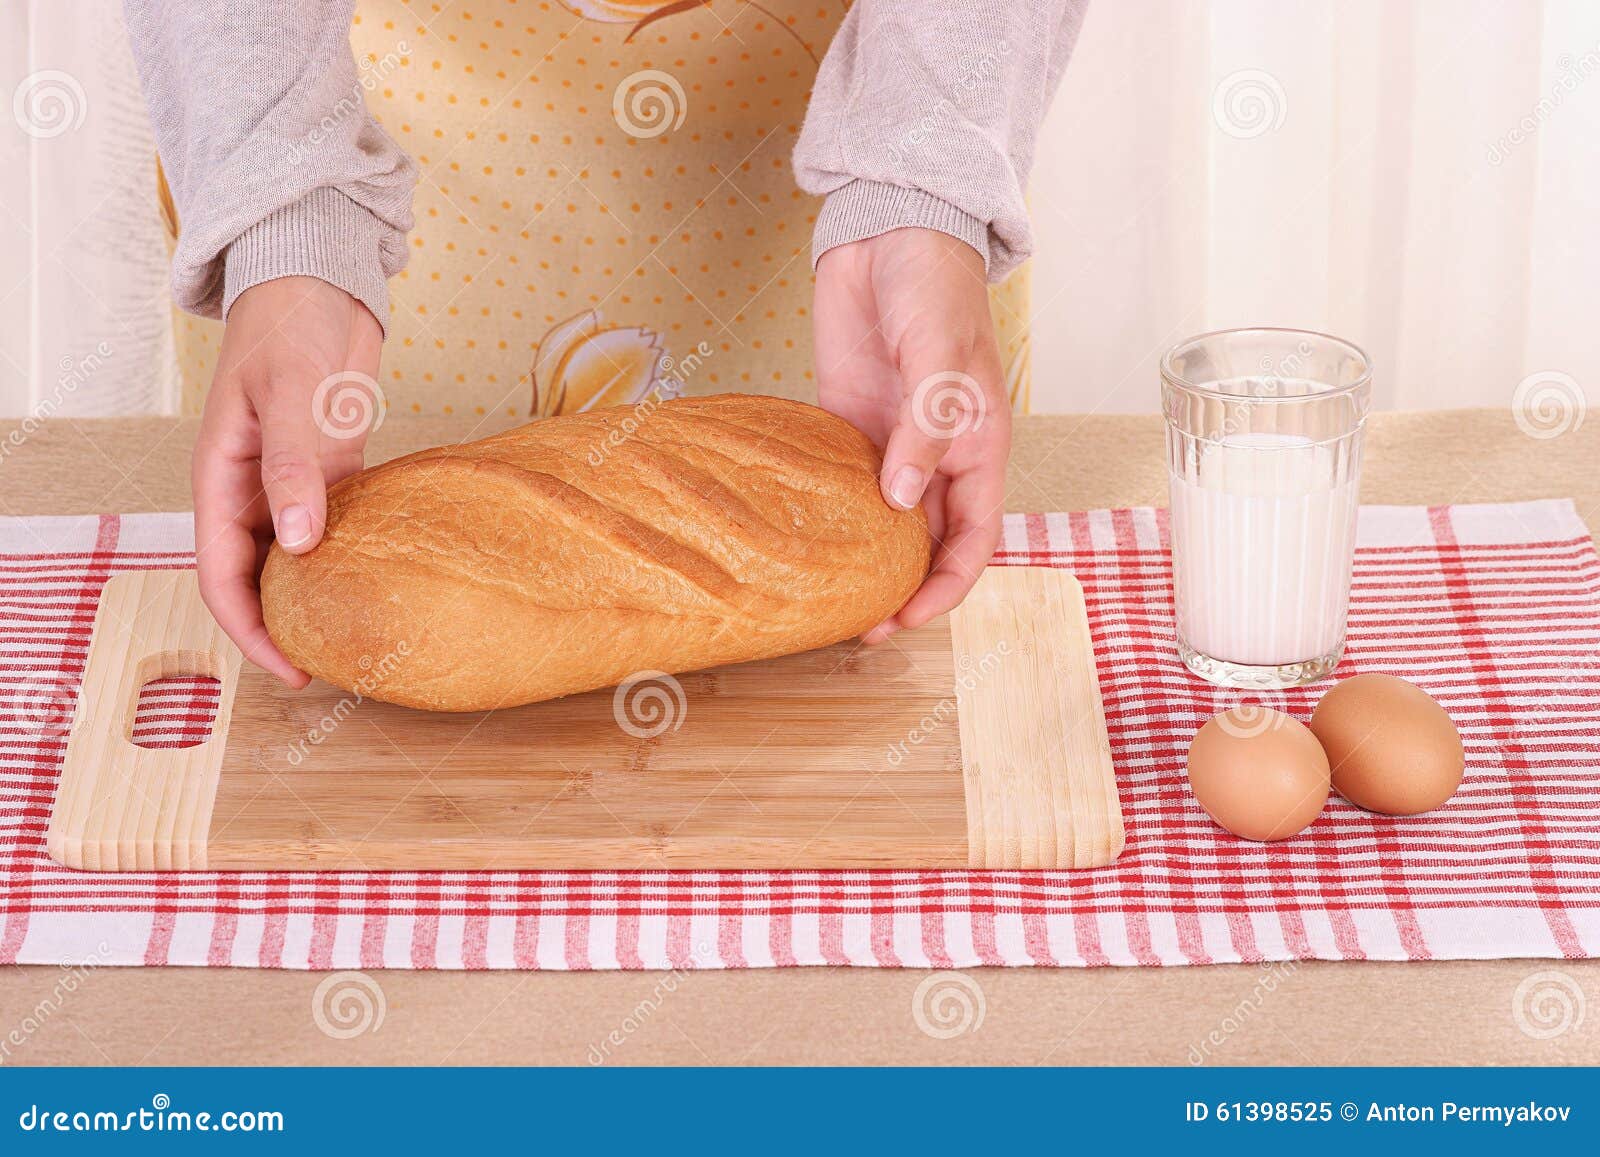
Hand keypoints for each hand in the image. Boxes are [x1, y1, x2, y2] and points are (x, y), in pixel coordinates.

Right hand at [193, 277, 382, 684]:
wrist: (317, 280)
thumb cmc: (287, 325)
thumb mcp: (286, 395)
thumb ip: (292, 467)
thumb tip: (299, 543)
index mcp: (219, 480)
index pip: (222, 576)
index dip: (250, 630)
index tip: (291, 671)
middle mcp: (250, 491)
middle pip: (260, 579)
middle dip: (287, 627)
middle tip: (336, 669)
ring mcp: (291, 483)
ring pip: (298, 558)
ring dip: (320, 596)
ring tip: (362, 637)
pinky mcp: (332, 470)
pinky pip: (337, 527)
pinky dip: (353, 556)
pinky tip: (387, 581)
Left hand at [814, 228, 1010, 641]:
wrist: (888, 228)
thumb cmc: (934, 285)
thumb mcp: (940, 356)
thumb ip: (926, 429)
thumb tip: (901, 501)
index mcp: (979, 446)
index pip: (973, 538)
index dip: (946, 587)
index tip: (908, 617)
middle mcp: (938, 455)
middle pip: (926, 543)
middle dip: (901, 590)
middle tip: (859, 628)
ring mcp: (892, 441)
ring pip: (884, 522)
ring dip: (864, 562)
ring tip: (829, 599)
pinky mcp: (848, 423)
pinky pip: (842, 483)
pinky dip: (830, 517)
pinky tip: (803, 542)